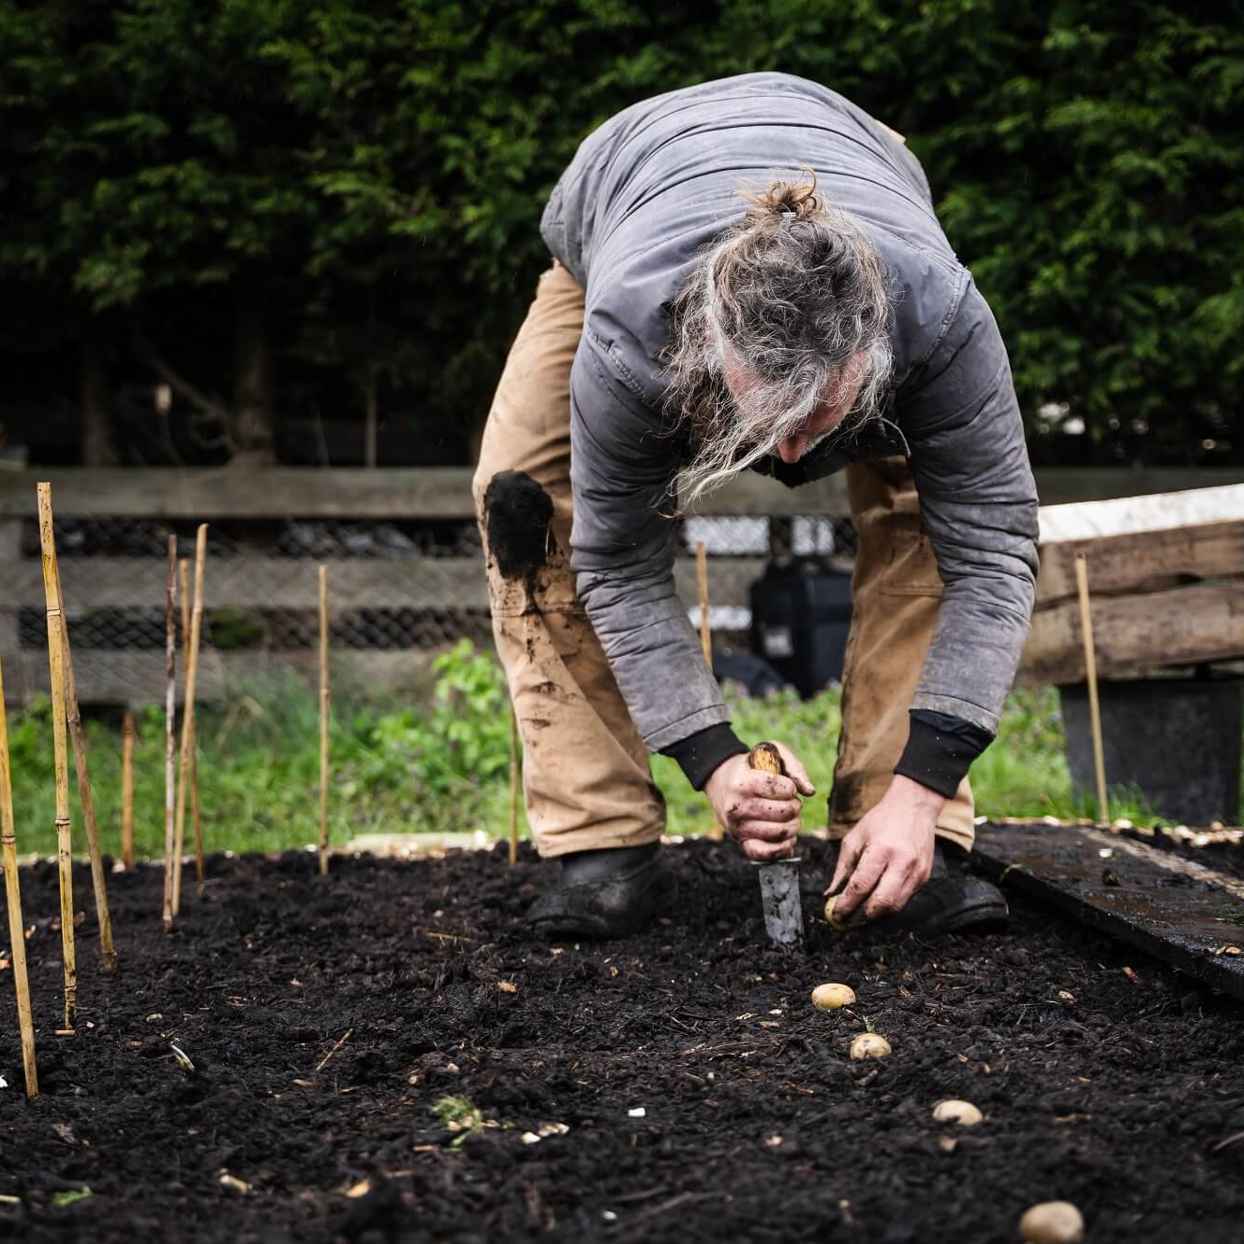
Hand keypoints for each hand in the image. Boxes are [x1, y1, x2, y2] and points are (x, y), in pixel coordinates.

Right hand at [704, 743, 814, 861]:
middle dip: (795, 806)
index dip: (791, 788)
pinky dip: (782, 848)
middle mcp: (737, 806)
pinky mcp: (740, 842)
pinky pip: (765, 854)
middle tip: (790, 802)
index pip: (782, 789)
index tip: (787, 786)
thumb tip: (809, 791)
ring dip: (793, 825)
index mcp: (743, 782)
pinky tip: (787, 838)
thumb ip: (794, 766)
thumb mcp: (771, 752)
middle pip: (784, 812)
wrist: (721, 781)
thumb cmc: (751, 766)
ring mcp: (737, 826)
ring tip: (789, 817)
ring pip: (779, 832)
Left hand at [826, 775, 944, 921]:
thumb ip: (842, 868)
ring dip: (875, 914)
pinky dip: (889, 905)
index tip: (835, 914)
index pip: (861, 886)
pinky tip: (876, 902)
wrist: (914, 806)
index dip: (846, 904)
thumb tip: (830, 894)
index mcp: (881, 850)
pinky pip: (905, 899)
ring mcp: (917, 872)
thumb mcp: (854, 838)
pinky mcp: (924, 877)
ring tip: (859, 914)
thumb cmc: (881, 820)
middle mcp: (902, 863)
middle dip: (861, 916)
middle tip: (847, 920)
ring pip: (895, 907)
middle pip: (881, 903)